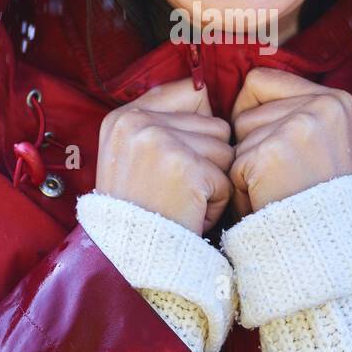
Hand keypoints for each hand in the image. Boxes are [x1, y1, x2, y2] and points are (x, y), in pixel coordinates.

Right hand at [95, 77, 233, 234]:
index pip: (192, 93)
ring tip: (182, 202)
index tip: (179, 160)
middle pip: (215, 124)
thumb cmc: (139, 211)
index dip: (198, 128)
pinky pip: (227, 178)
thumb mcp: (133, 156)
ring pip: (226, 150)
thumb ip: (163, 122)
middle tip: (175, 189)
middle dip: (208, 160)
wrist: (127, 260)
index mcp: (124, 116)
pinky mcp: (185, 167)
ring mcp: (160, 141)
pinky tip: (188, 215)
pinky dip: (217, 203)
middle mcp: (138, 122)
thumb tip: (205, 92)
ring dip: (214, 182)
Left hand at [228, 68, 351, 217]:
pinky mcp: (272, 152)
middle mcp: (321, 105)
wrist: (329, 246)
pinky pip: (234, 163)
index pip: (258, 80)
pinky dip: (242, 189)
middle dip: (251, 147)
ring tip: (277, 189)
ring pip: (236, 137)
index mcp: (336, 99)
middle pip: (244, 111)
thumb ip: (291, 112)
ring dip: (245, 168)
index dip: (251, 112)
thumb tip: (241, 92)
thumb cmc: (318, 198)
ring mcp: (298, 126)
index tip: (270, 144)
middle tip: (283, 177)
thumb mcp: (323, 141)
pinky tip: (269, 201)